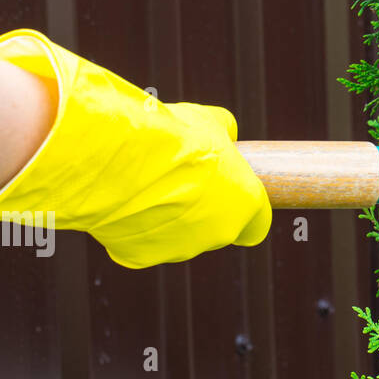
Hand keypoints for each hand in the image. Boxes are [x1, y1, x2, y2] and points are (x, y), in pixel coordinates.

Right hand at [0, 30, 270, 268]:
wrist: (120, 158)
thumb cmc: (172, 137)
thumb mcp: (210, 121)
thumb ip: (225, 133)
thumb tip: (226, 133)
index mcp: (245, 203)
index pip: (257, 223)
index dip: (244, 210)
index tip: (230, 195)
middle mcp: (218, 233)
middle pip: (218, 229)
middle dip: (204, 210)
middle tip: (182, 182)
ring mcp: (179, 249)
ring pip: (179, 238)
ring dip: (170, 219)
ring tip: (148, 185)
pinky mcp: (140, 256)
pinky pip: (142, 242)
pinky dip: (136, 228)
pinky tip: (125, 201)